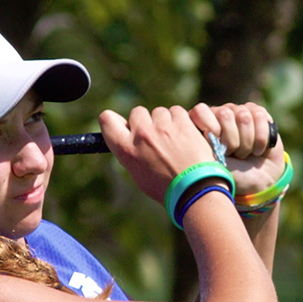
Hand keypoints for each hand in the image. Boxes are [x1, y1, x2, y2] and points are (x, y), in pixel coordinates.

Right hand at [98, 105, 219, 204]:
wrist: (194, 190)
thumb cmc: (166, 187)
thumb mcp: (139, 173)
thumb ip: (131, 150)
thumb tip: (128, 133)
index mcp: (126, 149)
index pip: (107, 120)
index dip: (114, 120)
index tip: (123, 125)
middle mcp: (142, 135)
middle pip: (137, 113)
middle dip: (146, 122)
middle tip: (156, 139)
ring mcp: (163, 127)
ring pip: (159, 112)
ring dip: (165, 121)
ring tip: (174, 141)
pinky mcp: (183, 123)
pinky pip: (177, 111)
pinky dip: (181, 120)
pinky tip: (186, 136)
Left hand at [192, 102, 285, 197]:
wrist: (256, 183)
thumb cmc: (229, 176)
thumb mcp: (211, 165)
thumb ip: (203, 146)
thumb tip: (202, 131)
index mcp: (201, 126)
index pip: (200, 111)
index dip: (210, 129)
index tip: (216, 147)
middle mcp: (218, 114)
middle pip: (225, 114)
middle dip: (232, 141)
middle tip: (233, 155)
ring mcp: (238, 112)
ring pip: (244, 117)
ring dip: (247, 143)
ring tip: (244, 154)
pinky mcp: (258, 113)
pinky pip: (260, 116)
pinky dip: (261, 138)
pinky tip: (258, 149)